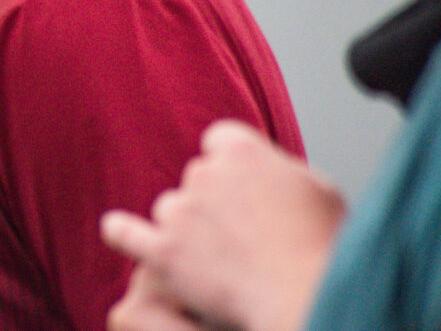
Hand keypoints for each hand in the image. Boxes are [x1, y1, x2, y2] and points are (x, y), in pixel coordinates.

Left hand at [100, 120, 346, 330]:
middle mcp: (203, 174)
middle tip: (244, 237)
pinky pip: (126, 234)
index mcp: (240, 150)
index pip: (220, 142)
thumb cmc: (323, 249)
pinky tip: (117, 231)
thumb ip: (281, 170)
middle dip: (214, 203)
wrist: (306, 298)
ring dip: (187, 229)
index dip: (232, 166)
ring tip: (222, 262)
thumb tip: (266, 170)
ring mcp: (180, 213)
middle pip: (197, 179)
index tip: (242, 188)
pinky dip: (122, 233)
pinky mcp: (164, 252)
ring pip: (170, 210)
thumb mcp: (320, 190)